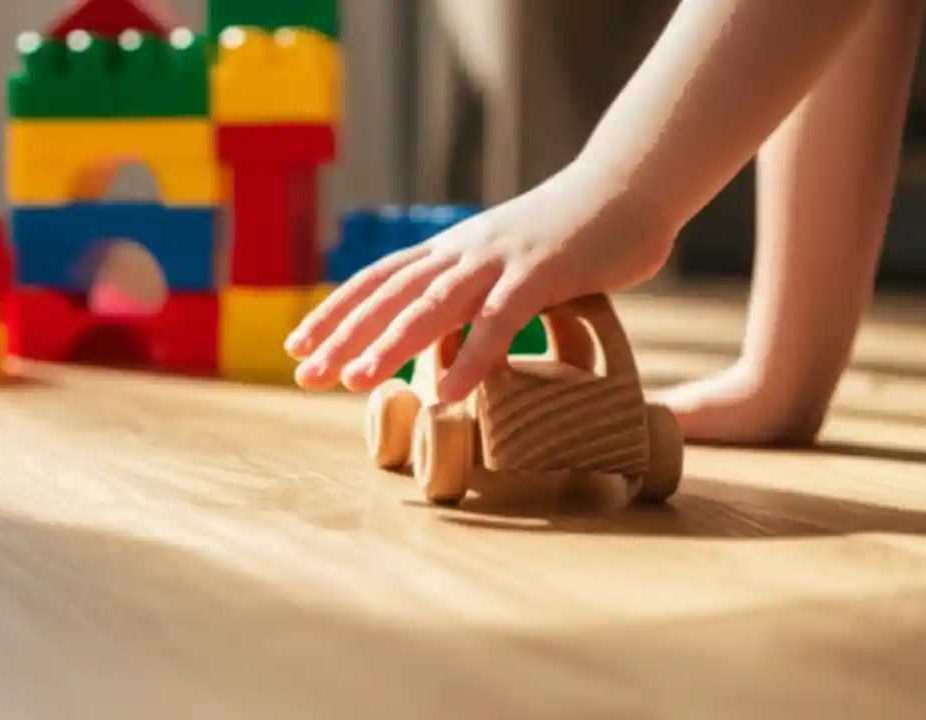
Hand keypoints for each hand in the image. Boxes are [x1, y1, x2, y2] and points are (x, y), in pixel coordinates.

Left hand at [285, 163, 674, 403]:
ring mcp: (499, 259)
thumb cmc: (566, 240)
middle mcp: (462, 251)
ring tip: (354, 382)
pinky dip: (473, 359)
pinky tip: (449, 394)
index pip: (378, 279)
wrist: (626, 190)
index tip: (299, 345)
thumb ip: (469, 313)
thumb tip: (440, 363)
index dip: (336, 311)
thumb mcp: (504, 275)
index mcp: (449, 251)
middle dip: (344, 335)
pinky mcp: (542, 272)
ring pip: (433, 304)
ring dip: (391, 344)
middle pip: (390, 294)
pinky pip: (501, 320)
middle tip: (305, 374)